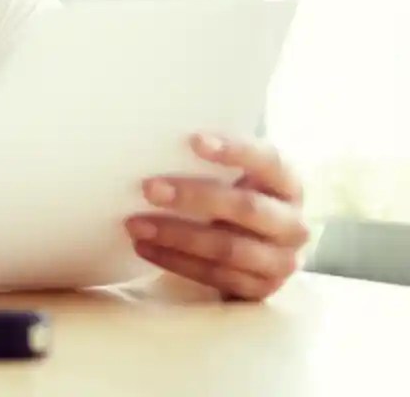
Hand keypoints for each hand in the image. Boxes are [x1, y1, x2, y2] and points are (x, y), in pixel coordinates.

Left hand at [125, 134, 308, 300]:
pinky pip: (214, 276)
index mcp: (288, 185)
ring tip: (136, 224)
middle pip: (246, 208)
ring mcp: (281, 261)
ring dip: (176, 235)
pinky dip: (175, 261)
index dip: (236, 151)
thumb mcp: (236, 179)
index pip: (269, 161)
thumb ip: (213, 165)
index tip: (194, 140)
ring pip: (227, 248)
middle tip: (149, 188)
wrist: (259, 250)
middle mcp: (293, 224)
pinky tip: (144, 247)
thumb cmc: (236, 200)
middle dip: (194, 197)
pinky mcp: (260, 289)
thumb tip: (155, 146)